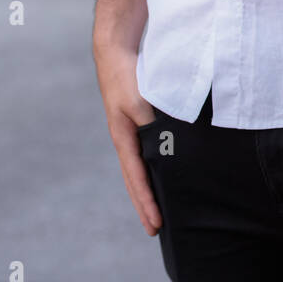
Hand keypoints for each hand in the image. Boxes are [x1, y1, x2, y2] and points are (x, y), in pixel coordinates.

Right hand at [93, 42, 162, 237]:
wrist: (116, 52)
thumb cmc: (126, 77)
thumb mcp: (138, 103)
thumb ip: (151, 125)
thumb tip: (166, 149)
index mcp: (122, 139)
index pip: (136, 178)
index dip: (146, 202)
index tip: (155, 224)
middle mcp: (126, 139)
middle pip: (136, 179)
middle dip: (145, 204)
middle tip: (155, 229)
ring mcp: (131, 131)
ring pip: (141, 167)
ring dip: (150, 188)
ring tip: (160, 209)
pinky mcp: (139, 121)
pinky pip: (147, 152)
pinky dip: (154, 167)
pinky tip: (165, 172)